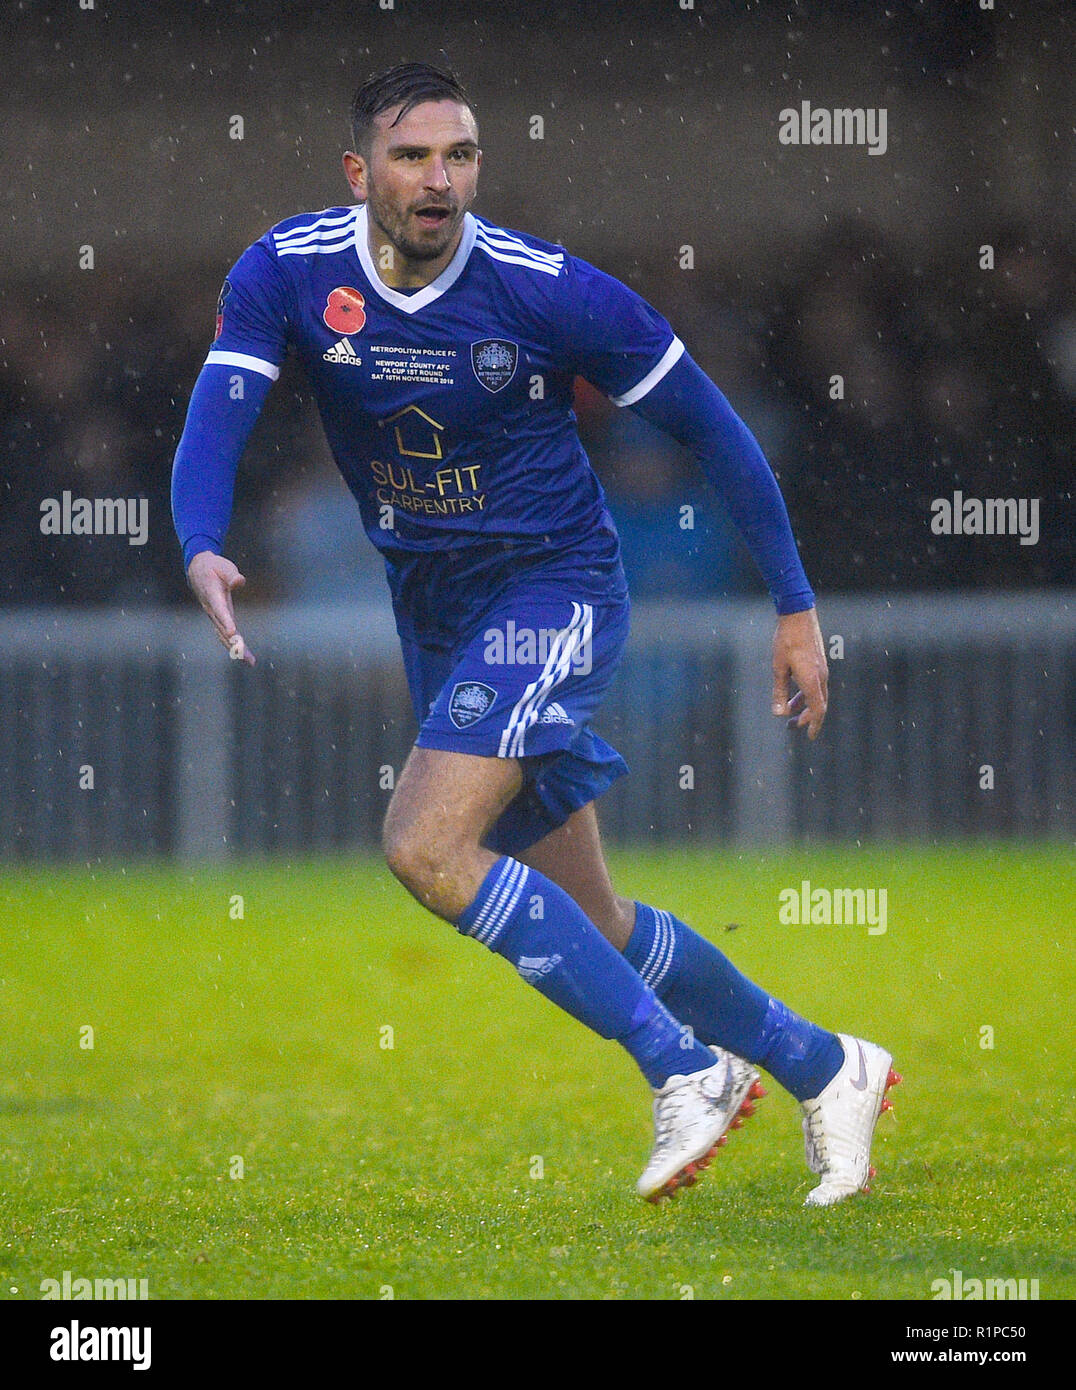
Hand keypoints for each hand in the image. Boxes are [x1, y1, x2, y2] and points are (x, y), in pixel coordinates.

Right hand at [186, 550, 255, 665]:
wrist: (197, 569)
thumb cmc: (213, 567)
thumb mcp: (223, 566)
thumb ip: (231, 575)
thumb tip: (240, 581)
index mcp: (213, 595)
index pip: (220, 610)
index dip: (226, 621)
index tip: (232, 632)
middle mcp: (212, 609)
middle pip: (223, 629)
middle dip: (235, 643)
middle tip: (247, 657)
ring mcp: (213, 615)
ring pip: (223, 635)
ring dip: (236, 648)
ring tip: (250, 661)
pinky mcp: (217, 618)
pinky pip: (223, 634)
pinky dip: (232, 644)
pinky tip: (242, 654)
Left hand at [771, 607, 826, 739]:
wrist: (798, 616)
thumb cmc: (786, 641)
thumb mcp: (778, 668)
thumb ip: (779, 692)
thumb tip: (779, 713)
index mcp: (812, 680)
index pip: (818, 710)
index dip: (814, 724)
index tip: (810, 736)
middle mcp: (821, 676)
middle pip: (819, 704)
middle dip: (807, 718)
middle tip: (792, 726)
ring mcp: (821, 669)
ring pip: (816, 694)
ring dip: (804, 705)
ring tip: (789, 711)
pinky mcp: (818, 662)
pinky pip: (815, 684)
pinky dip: (805, 693)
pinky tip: (793, 692)